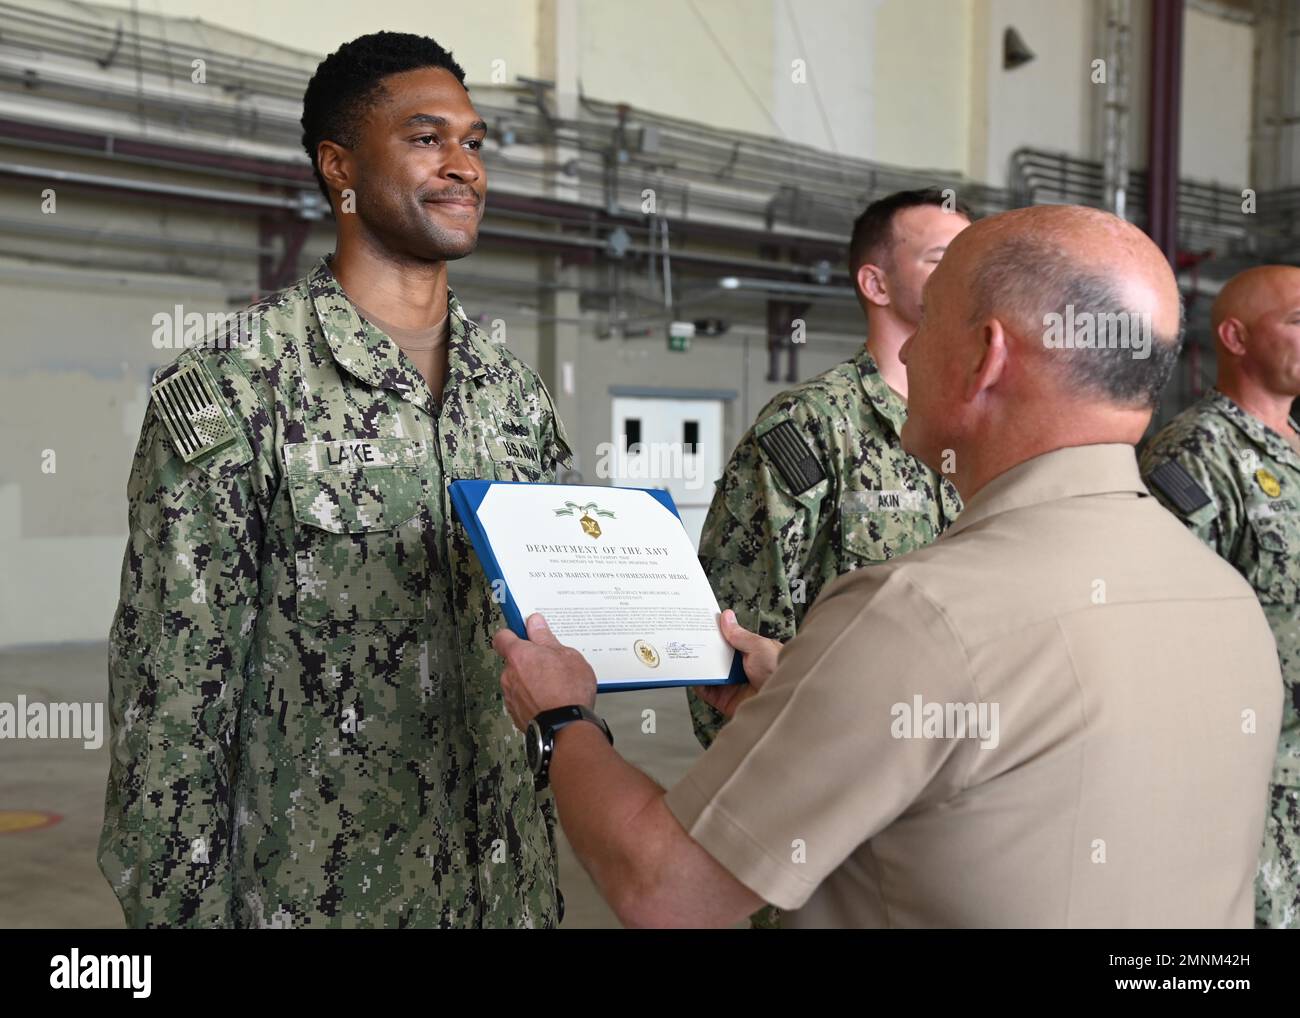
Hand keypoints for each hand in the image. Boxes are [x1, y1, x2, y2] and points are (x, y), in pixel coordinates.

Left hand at [493, 613, 597, 731]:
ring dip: (530, 681)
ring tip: (554, 686)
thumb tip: (536, 624)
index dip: (514, 633)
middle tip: (550, 663)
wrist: (565, 729)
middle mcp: (509, 675)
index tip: (525, 632)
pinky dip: (532, 699)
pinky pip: (521, 700)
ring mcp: (510, 696)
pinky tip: (550, 701)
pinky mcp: (515, 714)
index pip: (503, 636)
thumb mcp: (567, 655)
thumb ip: (546, 638)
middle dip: (528, 661)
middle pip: (513, 661)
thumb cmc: (568, 692)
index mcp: (519, 655)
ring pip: (517, 682)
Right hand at [691, 609, 783, 719]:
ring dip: (698, 664)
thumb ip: (740, 634)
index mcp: (750, 653)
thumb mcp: (759, 646)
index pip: (728, 641)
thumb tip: (726, 617)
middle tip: (688, 637)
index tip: (701, 624)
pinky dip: (696, 682)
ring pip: (708, 672)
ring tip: (686, 653)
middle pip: (715, 656)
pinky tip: (692, 673)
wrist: (780, 701)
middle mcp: (739, 668)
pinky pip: (705, 690)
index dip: (715, 633)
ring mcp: (731, 684)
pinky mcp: (724, 699)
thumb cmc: (778, 671)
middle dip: (703, 648)